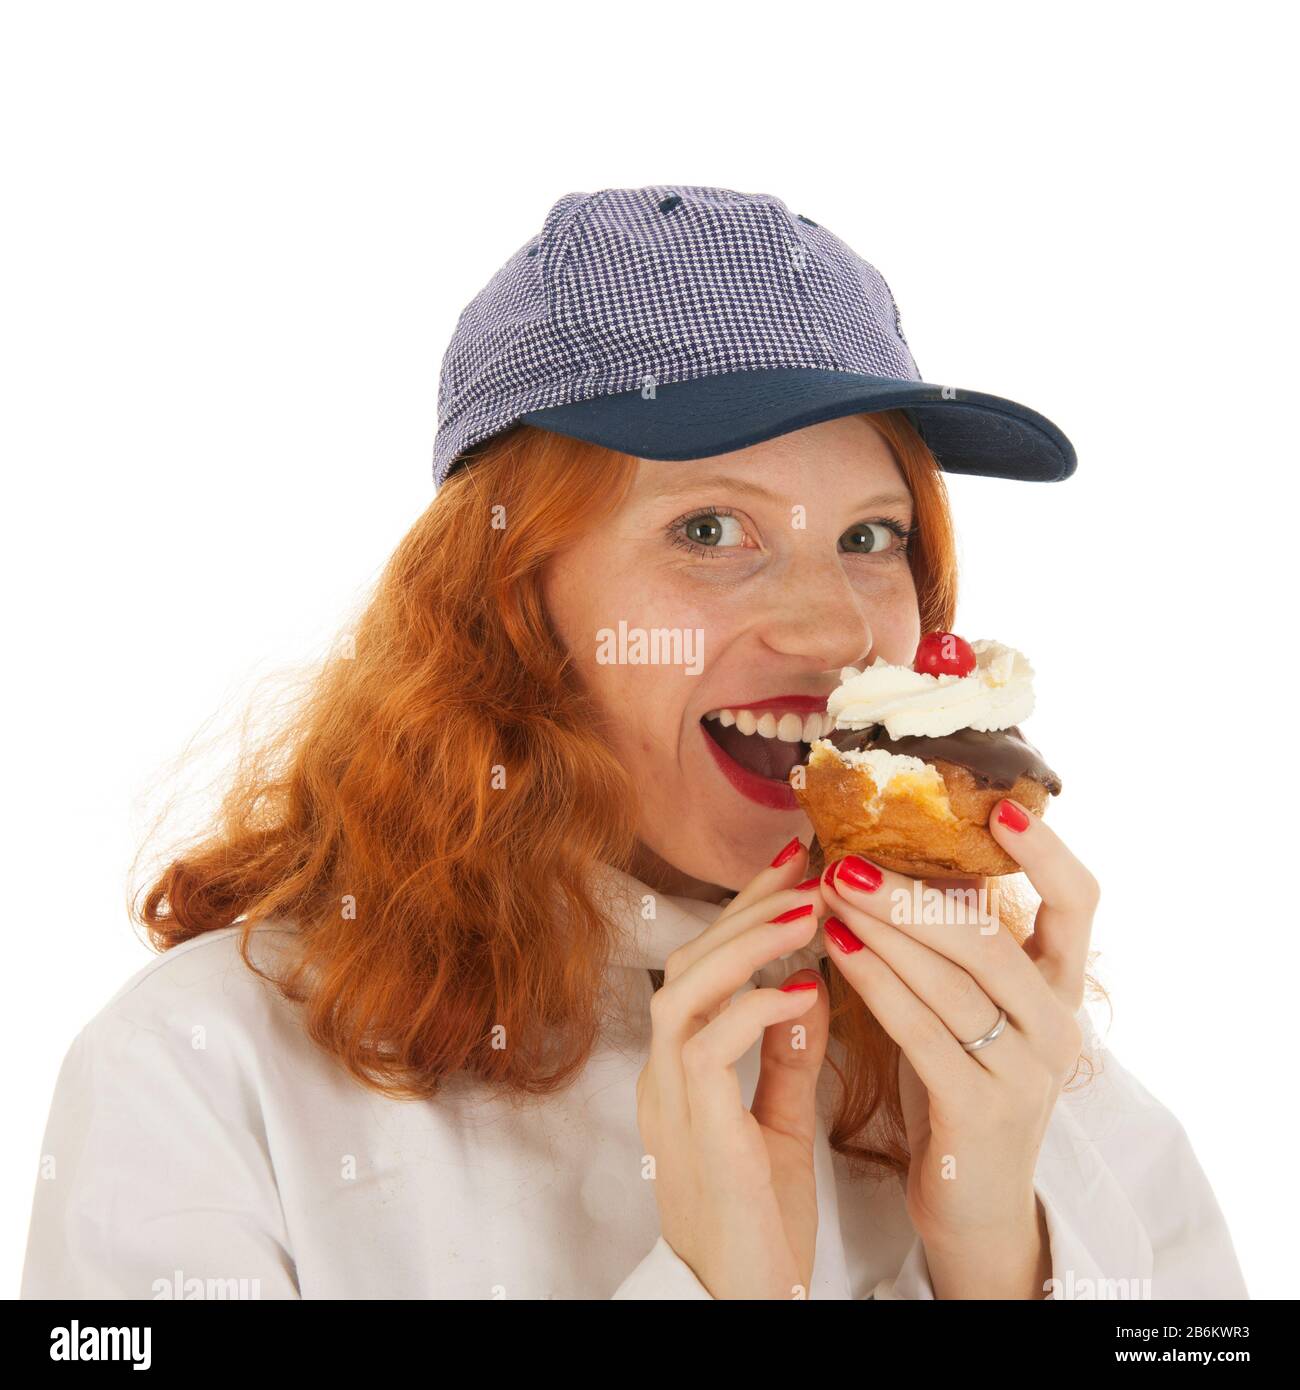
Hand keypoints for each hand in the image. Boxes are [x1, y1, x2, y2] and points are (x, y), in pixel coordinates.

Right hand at [635, 838, 830, 1298]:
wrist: (748, 1308)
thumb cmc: (762, 1226)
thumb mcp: (778, 1128)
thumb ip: (785, 1059)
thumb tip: (808, 987)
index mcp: (678, 1076)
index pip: (700, 971)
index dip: (745, 915)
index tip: (796, 872)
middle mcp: (661, 1081)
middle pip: (686, 965)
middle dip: (745, 909)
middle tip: (806, 867)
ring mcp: (669, 1106)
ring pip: (683, 993)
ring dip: (747, 944)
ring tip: (810, 909)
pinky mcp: (696, 1135)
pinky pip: (707, 1050)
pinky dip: (755, 1009)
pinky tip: (805, 991)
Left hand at [819, 798, 1098, 1297]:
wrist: (976, 1202)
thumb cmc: (962, 1082)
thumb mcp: (973, 1006)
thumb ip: (955, 944)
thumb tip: (894, 853)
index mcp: (1060, 987)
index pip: (1081, 903)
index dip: (1048, 852)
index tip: (1000, 807)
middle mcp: (1056, 1025)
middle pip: (991, 940)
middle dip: (914, 894)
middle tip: (849, 860)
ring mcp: (1026, 1073)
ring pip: (953, 984)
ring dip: (883, 932)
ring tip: (830, 892)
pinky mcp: (982, 1113)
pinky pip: (924, 1034)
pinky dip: (877, 984)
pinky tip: (836, 948)